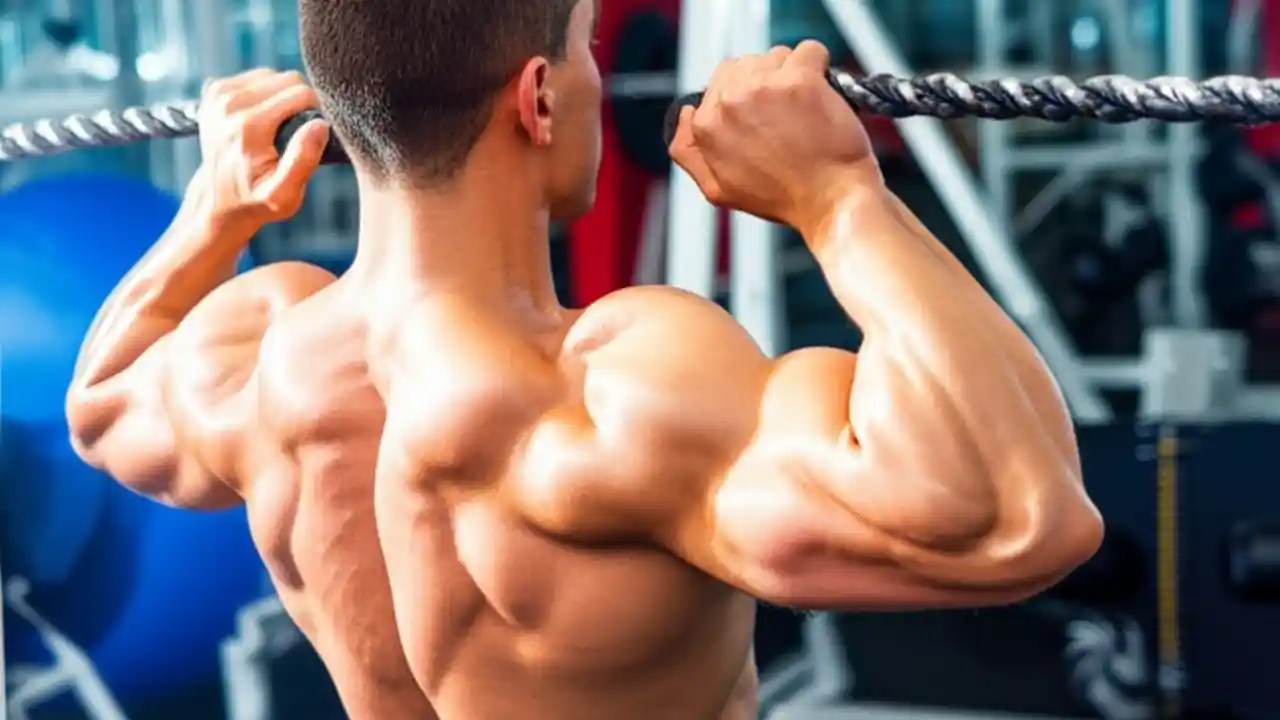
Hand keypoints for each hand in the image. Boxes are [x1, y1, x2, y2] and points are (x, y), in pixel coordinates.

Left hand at [192, 68, 329, 230]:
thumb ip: (304, 160)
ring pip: (273, 75)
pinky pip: (255, 77)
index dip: (315, 111)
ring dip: (283, 97)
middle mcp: (229, 103)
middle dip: (300, 102)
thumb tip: (320, 125)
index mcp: (248, 125)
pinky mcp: (214, 89)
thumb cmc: (258, 199)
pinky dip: (265, 93)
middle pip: (288, 79)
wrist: (220, 200)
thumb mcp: (285, 195)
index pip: (301, 93)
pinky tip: (263, 118)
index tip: (311, 135)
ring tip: (280, 127)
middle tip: (296, 132)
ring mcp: (218, 93)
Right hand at [669, 42, 880, 233]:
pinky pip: (810, 51)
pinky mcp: (800, 79)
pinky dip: (819, 66)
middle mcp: (730, 101)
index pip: (719, 81)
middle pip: (745, 63)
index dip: (744, 94)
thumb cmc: (780, 197)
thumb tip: (684, 115)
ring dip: (791, 73)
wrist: (829, 199)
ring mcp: (765, 87)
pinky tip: (821, 91)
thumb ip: (689, 152)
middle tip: (784, 111)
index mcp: (707, 125)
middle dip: (765, 80)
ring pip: (777, 56)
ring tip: (803, 106)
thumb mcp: (717, 189)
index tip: (763, 112)